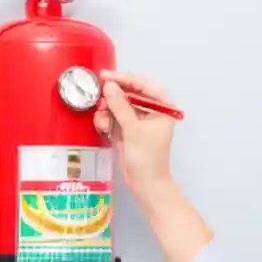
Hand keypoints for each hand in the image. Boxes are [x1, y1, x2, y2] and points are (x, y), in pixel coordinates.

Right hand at [94, 71, 176, 197]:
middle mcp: (151, 113)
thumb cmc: (148, 160)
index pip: (144, 86)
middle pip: (130, 94)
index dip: (126, 79)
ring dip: (108, 109)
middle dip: (113, 96)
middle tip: (100, 96)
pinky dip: (107, 120)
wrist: (146, 185)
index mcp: (161, 109)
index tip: (108, 76)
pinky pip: (114, 118)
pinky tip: (102, 125)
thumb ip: (120, 106)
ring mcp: (138, 123)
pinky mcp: (127, 132)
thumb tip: (110, 87)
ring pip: (119, 106)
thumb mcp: (133, 130)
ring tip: (101, 116)